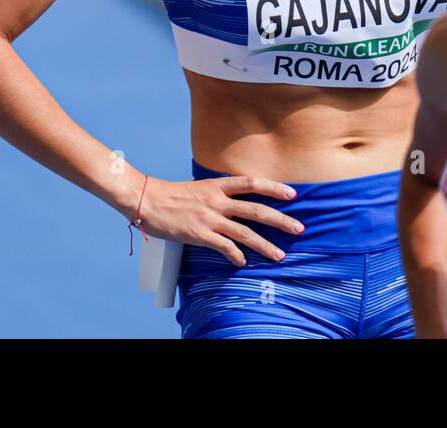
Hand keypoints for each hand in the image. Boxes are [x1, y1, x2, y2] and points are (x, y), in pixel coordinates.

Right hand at [136, 175, 304, 266]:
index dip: (274, 188)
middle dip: (281, 220)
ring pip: (245, 233)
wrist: (148, 200)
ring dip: (265, 245)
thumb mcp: (200, 187)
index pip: (252, 184)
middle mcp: (218, 201)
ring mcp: (209, 218)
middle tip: (299, 228)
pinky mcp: (199, 234)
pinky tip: (243, 262)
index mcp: (218, 185)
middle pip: (257, 210)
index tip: (292, 194)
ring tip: (280, 255)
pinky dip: (236, 255)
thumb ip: (218, 193)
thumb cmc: (172, 195)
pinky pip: (224, 247)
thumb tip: (235, 200)